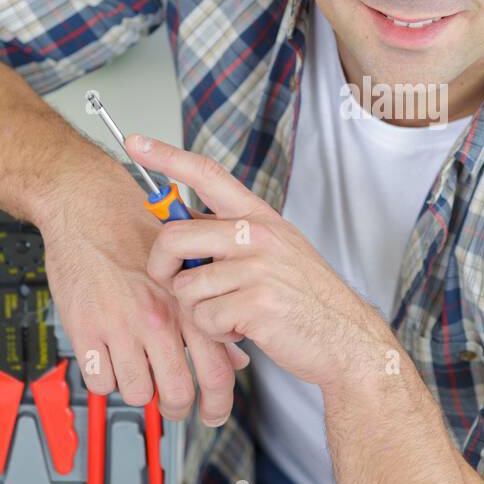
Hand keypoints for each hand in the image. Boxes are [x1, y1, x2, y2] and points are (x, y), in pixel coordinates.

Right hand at [33, 158, 249, 423]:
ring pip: (136, 391)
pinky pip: (99, 381)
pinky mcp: (86, 329)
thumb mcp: (186, 268)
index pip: (217, 370)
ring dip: (136, 389)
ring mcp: (121, 327)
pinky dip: (104, 379)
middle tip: (170, 406)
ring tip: (135, 371)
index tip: (214, 414)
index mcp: (188, 304)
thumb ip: (210, 315)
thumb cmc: (136, 231)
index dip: (218, 403)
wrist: (88, 206)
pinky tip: (107, 360)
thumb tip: (236, 358)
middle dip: (175, 407)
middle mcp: (158, 319)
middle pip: (176, 392)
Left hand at [127, 134, 395, 392]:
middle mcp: (258, 235)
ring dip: (199, 312)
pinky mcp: (256, 303)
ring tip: (232, 314)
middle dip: (161, 268)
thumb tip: (179, 227)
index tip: (136, 142)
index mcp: (260, 218)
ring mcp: (258, 268)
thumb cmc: (307, 300)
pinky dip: (216, 334)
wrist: (347, 340)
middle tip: (177, 284)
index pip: (208, 174)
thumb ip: (232, 237)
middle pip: (173, 236)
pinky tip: (243, 331)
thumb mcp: (277, 252)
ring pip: (185, 287)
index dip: (167, 157)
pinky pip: (203, 319)